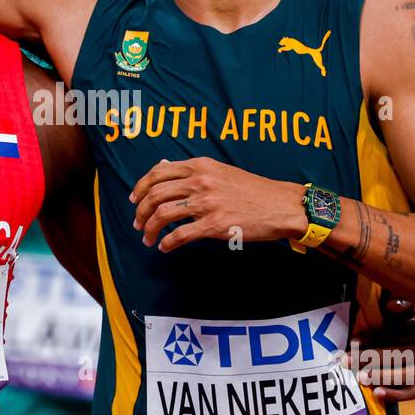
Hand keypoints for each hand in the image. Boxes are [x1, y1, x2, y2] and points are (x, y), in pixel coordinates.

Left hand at [130, 157, 305, 251]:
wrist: (280, 205)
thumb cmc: (252, 190)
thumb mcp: (220, 171)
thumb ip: (191, 171)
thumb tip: (161, 166)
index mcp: (200, 166)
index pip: (158, 173)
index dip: (140, 187)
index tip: (134, 200)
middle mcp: (200, 181)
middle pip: (155, 195)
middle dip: (140, 212)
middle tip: (138, 224)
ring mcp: (207, 203)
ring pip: (163, 215)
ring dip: (149, 230)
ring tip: (148, 239)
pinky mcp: (215, 225)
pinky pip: (180, 235)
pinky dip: (167, 243)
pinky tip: (165, 247)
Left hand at [345, 292, 414, 402]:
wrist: (401, 329)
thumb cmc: (396, 314)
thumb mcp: (398, 300)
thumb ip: (398, 300)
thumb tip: (393, 305)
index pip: (401, 335)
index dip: (375, 339)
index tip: (353, 342)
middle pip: (401, 356)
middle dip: (372, 358)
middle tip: (348, 361)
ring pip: (408, 376)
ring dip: (383, 377)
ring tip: (361, 378)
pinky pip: (411, 393)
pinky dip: (395, 395)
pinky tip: (377, 394)